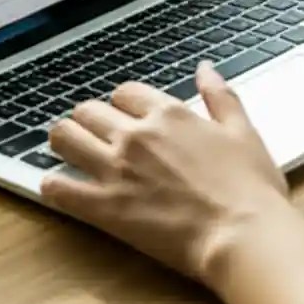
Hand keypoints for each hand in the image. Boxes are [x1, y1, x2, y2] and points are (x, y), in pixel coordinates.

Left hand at [42, 61, 290, 283]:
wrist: (243, 235)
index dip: (122, 104)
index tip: (125, 117)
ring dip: (64, 141)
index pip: (125, 93)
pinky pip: (59, 188)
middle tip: (93, 135)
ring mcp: (116, 170)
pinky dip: (53, 185)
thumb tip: (206, 68)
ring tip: (68, 150)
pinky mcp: (104, 207)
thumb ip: (220, 96)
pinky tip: (56, 186)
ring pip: (65, 138)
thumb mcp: (243, 132)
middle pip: (89, 111)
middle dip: (89, 120)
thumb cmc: (251, 189)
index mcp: (169, 114)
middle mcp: (136, 135)